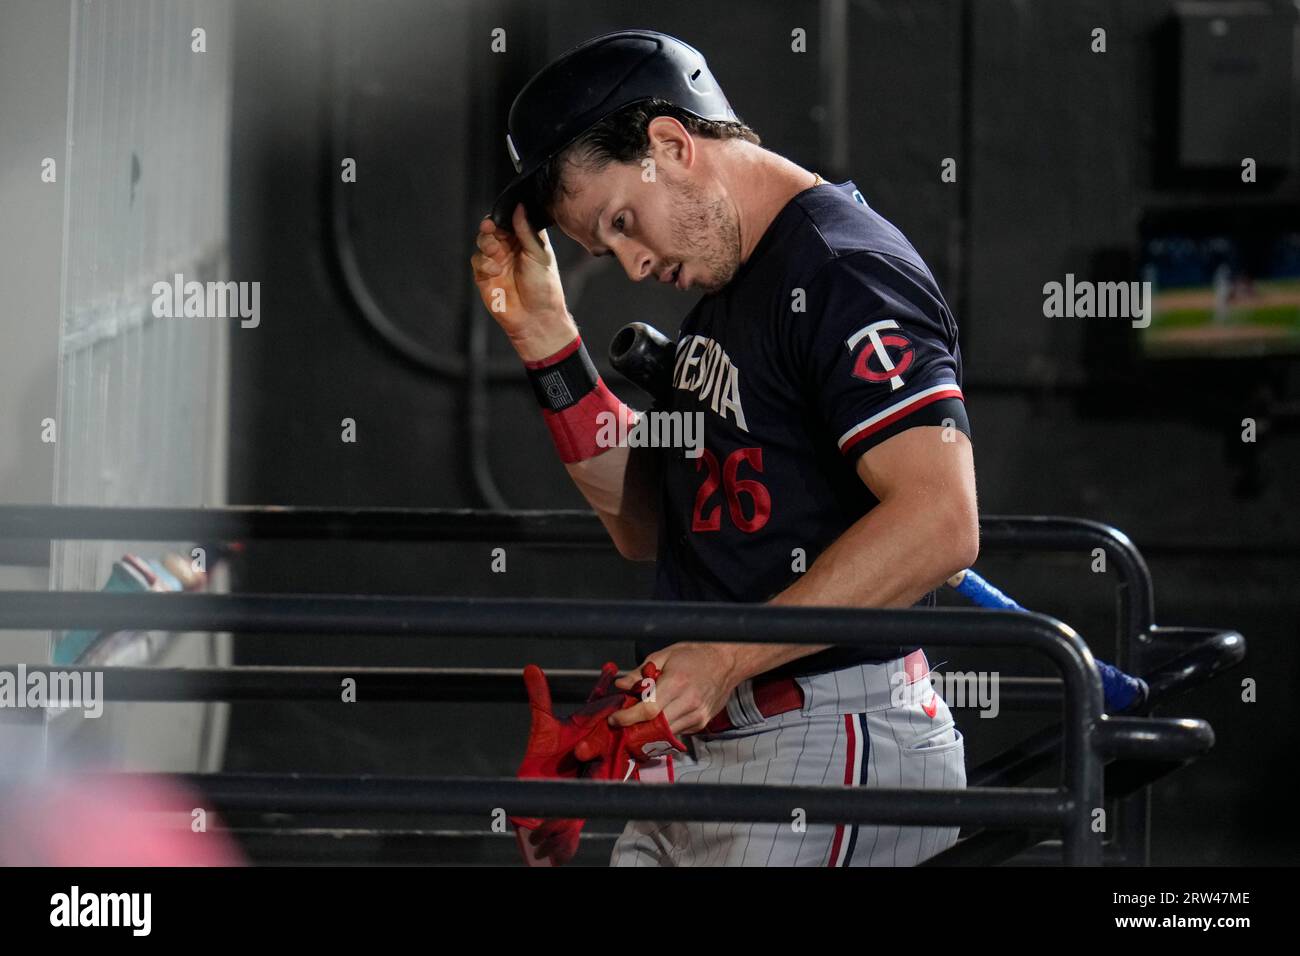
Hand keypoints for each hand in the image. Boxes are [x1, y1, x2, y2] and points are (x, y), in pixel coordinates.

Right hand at [469, 203, 576, 359]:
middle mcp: (509, 249)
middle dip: (489, 226)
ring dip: (486, 242)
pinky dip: (483, 262)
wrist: (536, 317)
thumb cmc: (544, 287)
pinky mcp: (484, 276)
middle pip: (492, 228)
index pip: (509, 221)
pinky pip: (477, 261)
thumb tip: (519, 206)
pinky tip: (495, 270)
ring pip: (482, 242)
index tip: (502, 214)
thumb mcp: (539, 254)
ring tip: (495, 250)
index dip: (503, 216)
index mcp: (524, 241)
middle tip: (490, 227)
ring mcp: (496, 262)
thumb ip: (527, 231)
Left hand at [609, 643, 742, 736]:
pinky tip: (659, 717)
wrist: (726, 661)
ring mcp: (697, 716)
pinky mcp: (701, 723)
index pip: (648, 709)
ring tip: (637, 721)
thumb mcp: (664, 655)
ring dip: (648, 731)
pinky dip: (664, 728)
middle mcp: (689, 703)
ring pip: (665, 734)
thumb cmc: (695, 655)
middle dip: (634, 728)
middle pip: (655, 727)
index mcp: (677, 683)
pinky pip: (677, 732)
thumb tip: (621, 685)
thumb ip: (640, 672)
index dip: (628, 717)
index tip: (614, 718)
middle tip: (621, 723)